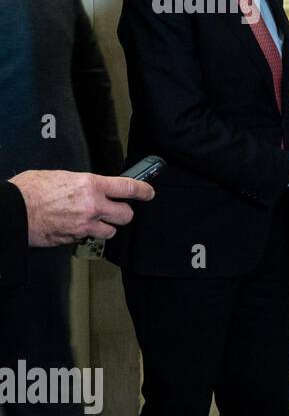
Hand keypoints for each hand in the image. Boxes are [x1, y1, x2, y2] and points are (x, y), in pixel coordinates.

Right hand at [10, 170, 154, 245]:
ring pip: (111, 230)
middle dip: (123, 213)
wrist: (12, 211)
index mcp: (90, 185)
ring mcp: (84, 225)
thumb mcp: (62, 176)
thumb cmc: (30, 190)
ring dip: (105, 226)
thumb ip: (83, 184)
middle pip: (126, 215)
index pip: (128, 188)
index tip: (149, 193)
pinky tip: (75, 226)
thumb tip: (94, 187)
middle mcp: (92, 206)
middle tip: (116, 209)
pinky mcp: (75, 238)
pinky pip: (90, 237)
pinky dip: (87, 234)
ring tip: (92, 219)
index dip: (143, 191)